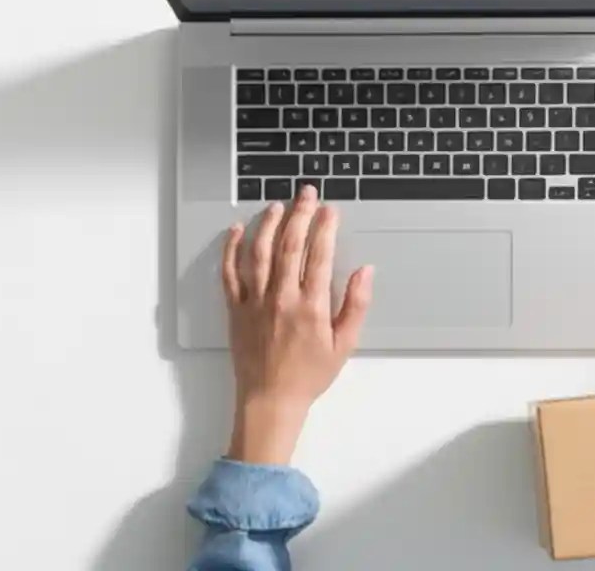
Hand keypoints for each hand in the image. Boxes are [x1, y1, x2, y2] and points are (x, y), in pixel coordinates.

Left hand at [220, 185, 373, 463]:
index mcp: (311, 306)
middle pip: (289, 245)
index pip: (319, 255)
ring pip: (260, 252)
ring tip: (276, 206)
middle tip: (306, 194)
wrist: (270, 400)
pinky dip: (231, 249)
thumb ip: (356, 305)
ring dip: (268, 224)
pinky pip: (230, 273)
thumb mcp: (345, 344)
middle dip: (299, 215)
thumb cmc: (310, 375)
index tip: (330, 210)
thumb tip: (364, 271)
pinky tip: (236, 231)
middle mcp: (281, 297)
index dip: (325, 227)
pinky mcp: (236, 309)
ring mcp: (255, 301)